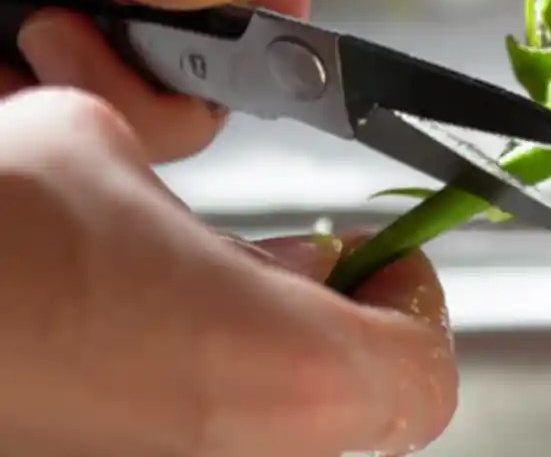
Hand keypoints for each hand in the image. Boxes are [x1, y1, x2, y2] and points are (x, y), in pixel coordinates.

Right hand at [0, 88, 457, 455]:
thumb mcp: (97, 151)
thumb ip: (206, 206)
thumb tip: (257, 250)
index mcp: (280, 373)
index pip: (424, 371)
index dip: (409, 302)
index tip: (368, 256)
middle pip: (357, 413)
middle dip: (332, 331)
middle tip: (285, 271)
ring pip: (280, 432)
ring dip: (262, 362)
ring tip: (191, 295)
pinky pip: (199, 437)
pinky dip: (195, 391)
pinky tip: (129, 333)